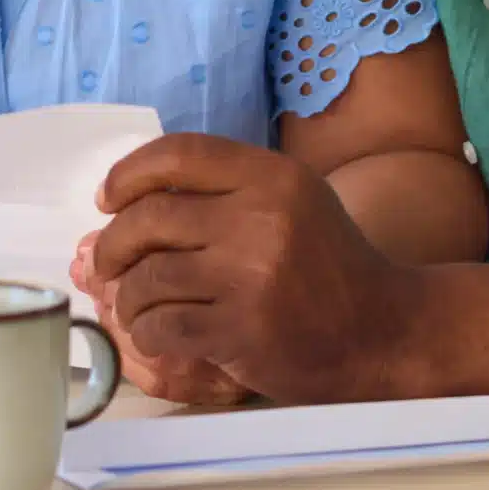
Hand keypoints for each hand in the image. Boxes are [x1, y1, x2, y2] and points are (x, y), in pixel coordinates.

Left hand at [89, 135, 425, 403]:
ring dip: (126, 296)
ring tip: (134, 305)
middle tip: (106, 261)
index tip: (108, 199)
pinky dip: (145, 333)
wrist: (382, 332)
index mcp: (272, 176)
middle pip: (148, 217)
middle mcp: (260, 218)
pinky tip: (156, 334)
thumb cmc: (328, 265)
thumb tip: (125, 204)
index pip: (178, 154)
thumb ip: (224, 192)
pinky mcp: (241, 331)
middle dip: (112, 243)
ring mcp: (249, 277)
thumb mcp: (292, 202)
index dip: (128, 173)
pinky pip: (161, 326)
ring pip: (146, 278)